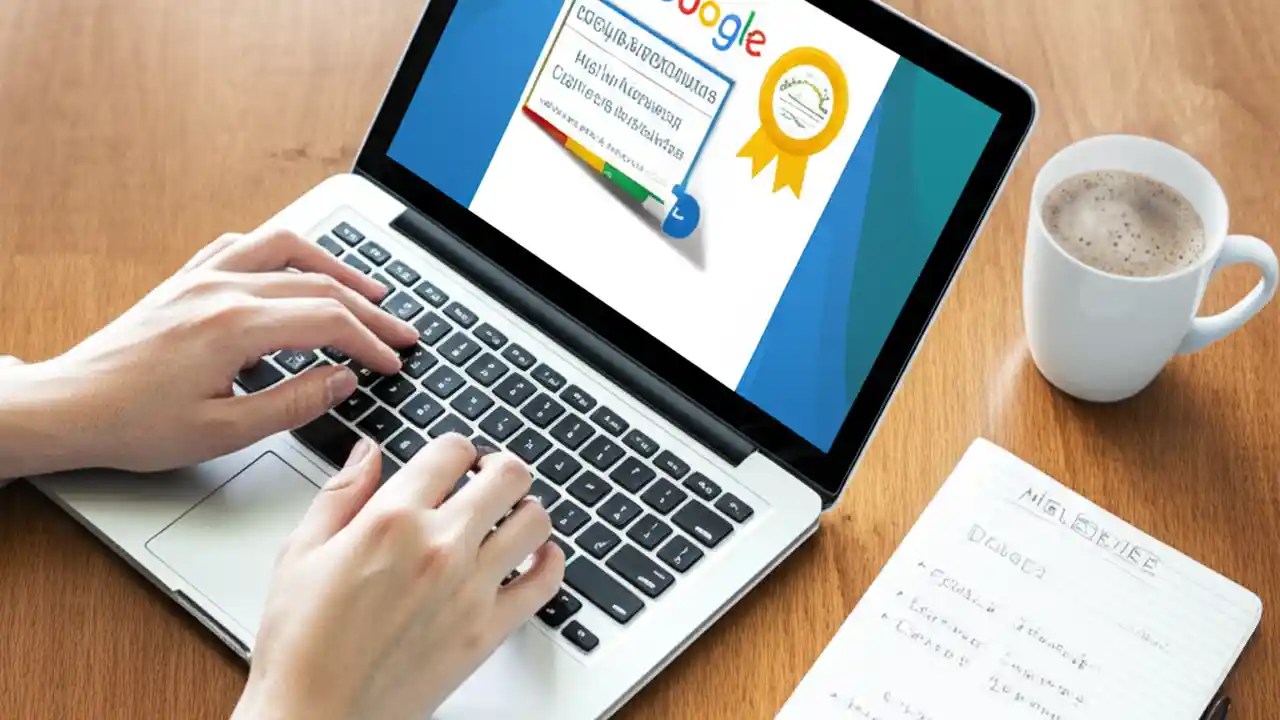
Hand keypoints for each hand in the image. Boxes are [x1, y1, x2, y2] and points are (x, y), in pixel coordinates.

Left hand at [5, 228, 418, 474]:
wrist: (68, 407)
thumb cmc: (133, 425)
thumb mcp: (223, 431)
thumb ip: (293, 403)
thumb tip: (342, 380)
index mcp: (233, 327)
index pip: (327, 320)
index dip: (370, 342)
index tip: (391, 363)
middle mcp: (221, 289)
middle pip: (318, 285)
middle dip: (369, 310)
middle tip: (401, 333)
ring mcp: (202, 278)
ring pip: (286, 249)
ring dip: (334, 267)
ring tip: (367, 289)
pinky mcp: (185, 280)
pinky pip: (244, 246)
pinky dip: (282, 252)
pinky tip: (297, 268)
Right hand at [235, 435, 563, 719]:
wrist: (315, 716)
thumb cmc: (300, 645)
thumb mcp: (301, 552)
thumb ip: (341, 494)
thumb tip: (367, 451)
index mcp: (390, 519)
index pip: (453, 450)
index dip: (457, 449)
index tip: (455, 461)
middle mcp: (439, 546)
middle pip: (508, 474)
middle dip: (500, 468)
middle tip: (489, 481)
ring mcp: (471, 588)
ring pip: (536, 519)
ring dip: (526, 510)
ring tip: (508, 518)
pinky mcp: (489, 630)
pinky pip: (547, 581)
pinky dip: (550, 561)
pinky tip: (535, 557)